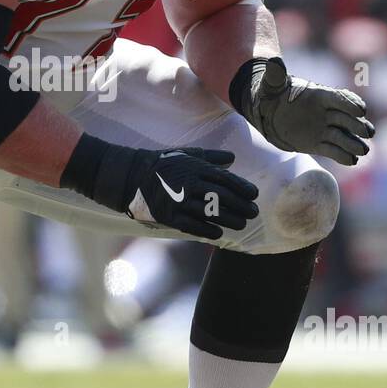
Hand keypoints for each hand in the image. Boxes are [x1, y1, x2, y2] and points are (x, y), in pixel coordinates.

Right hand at [123, 146, 259, 238]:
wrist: (132, 176)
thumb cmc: (163, 164)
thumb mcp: (186, 154)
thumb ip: (210, 157)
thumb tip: (232, 157)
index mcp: (195, 168)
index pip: (224, 178)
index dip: (241, 187)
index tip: (254, 194)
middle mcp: (189, 184)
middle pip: (220, 197)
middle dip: (240, 205)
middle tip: (253, 212)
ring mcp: (179, 201)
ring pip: (209, 213)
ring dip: (228, 220)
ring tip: (241, 224)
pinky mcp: (169, 215)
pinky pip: (192, 226)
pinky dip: (207, 230)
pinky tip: (219, 233)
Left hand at [241, 57, 373, 164]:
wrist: (265, 112)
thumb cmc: (270, 93)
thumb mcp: (271, 84)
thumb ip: (275, 75)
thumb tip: (275, 61)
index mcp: (319, 95)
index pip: (339, 98)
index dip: (351, 104)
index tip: (361, 111)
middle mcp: (326, 112)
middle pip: (347, 118)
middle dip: (358, 125)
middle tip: (367, 133)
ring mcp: (323, 129)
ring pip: (343, 137)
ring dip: (354, 143)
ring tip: (363, 151)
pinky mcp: (318, 144)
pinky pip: (333, 151)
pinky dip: (342, 156)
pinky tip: (352, 161)